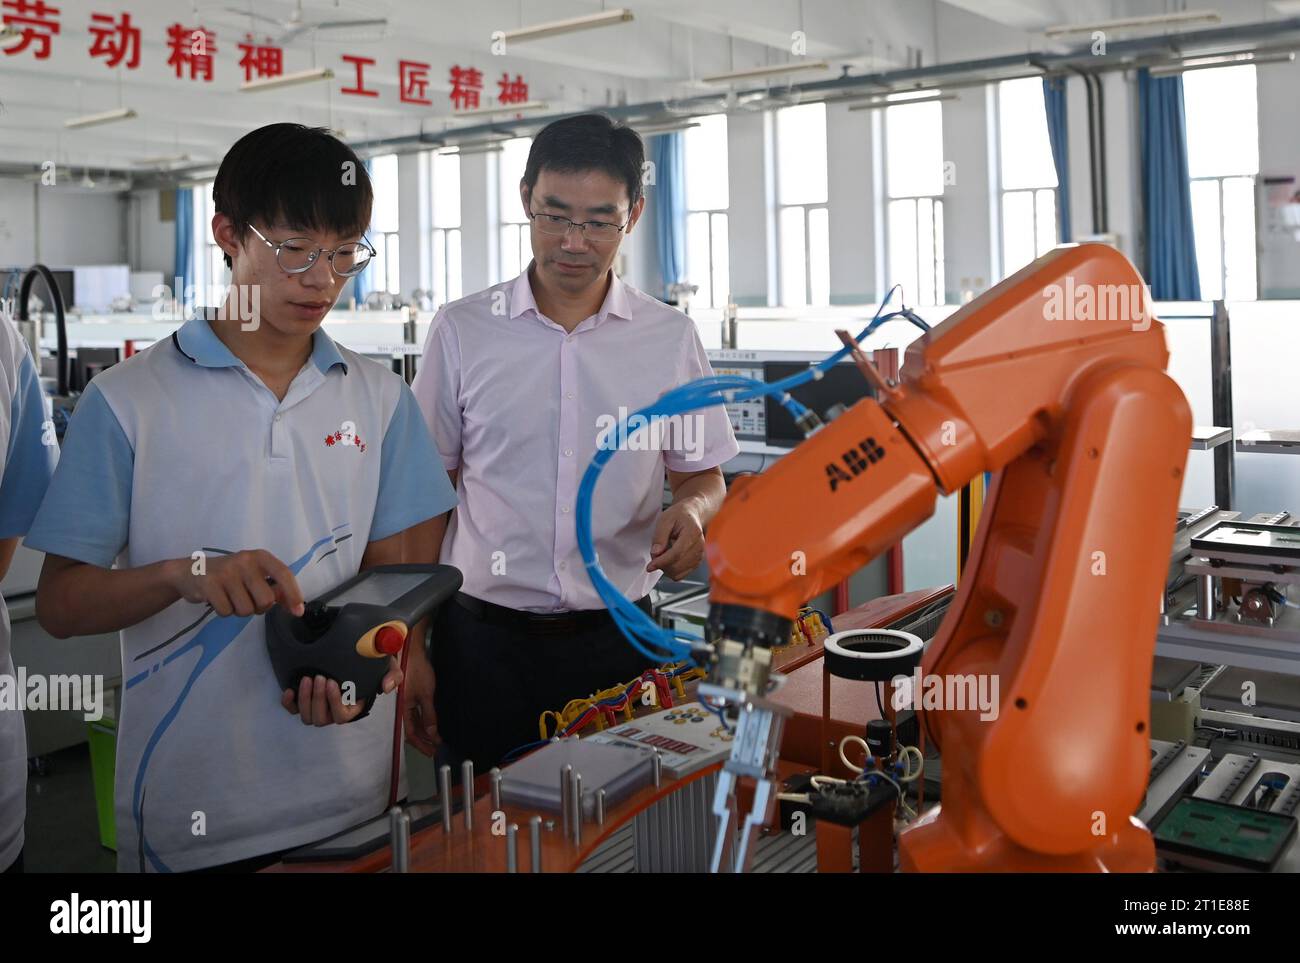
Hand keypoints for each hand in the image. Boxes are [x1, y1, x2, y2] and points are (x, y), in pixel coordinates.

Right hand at [168, 549, 304, 617]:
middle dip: (259, 608)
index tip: (298, 611)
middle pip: (266, 600)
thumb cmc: (230, 576)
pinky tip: (218, 599)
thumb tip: (295, 606)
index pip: (284, 574)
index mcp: (260, 557)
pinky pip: (226, 612)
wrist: (191, 572)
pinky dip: (224, 611)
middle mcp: (245, 561)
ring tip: (231, 598)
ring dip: (240, 611)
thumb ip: (275, 588)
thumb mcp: (254, 575)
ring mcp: (226, 572)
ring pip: (246, 610)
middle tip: (247, 599)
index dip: (293, 594)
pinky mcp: (209, 584)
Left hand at [281, 659, 402, 725]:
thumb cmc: (371, 662)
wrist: (355, 651)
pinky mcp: (304, 700)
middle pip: (321, 719)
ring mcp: (318, 707)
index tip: (332, 682)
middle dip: (318, 699)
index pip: (342, 716)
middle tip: (319, 677)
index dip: (335, 703)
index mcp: (353, 707)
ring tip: (307, 678)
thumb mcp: (388, 666)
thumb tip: (386, 688)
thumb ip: (393, 675)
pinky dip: (289, 703)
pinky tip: (290, 690)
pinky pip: (293, 709)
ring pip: (307, 717)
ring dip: (305, 699)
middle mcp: (333, 711)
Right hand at [402, 645, 439, 755]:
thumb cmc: (417, 671)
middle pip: (412, 730)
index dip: (421, 744)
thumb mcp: (426, 695)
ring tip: (436, 739)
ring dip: (425, 732)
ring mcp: (407, 702)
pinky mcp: (412, 696)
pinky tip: (432, 724)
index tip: (432, 752)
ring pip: (415, 722)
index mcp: (403, 709)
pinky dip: (424, 721)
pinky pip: (417, 714)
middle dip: (424, 741)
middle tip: (436, 749)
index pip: (411, 733)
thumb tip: (433, 733)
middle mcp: (403, 708)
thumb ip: (429, 714)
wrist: (412, 652)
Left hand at [646, 502, 704, 580]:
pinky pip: (681, 574)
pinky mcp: (696, 562)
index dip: (662, 562)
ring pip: (678, 573)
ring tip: (663, 554)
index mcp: (692, 533)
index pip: (677, 554)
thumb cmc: (679, 516)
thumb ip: (660, 537)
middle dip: (662, 565)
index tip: (650, 566)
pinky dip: (672, 570)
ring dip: (666, 568)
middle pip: (677, 566)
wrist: (691, 516)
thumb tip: (656, 553)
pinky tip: (669, 558)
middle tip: (655, 553)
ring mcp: (699, 556)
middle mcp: (699, 546)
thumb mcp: (665, 520)